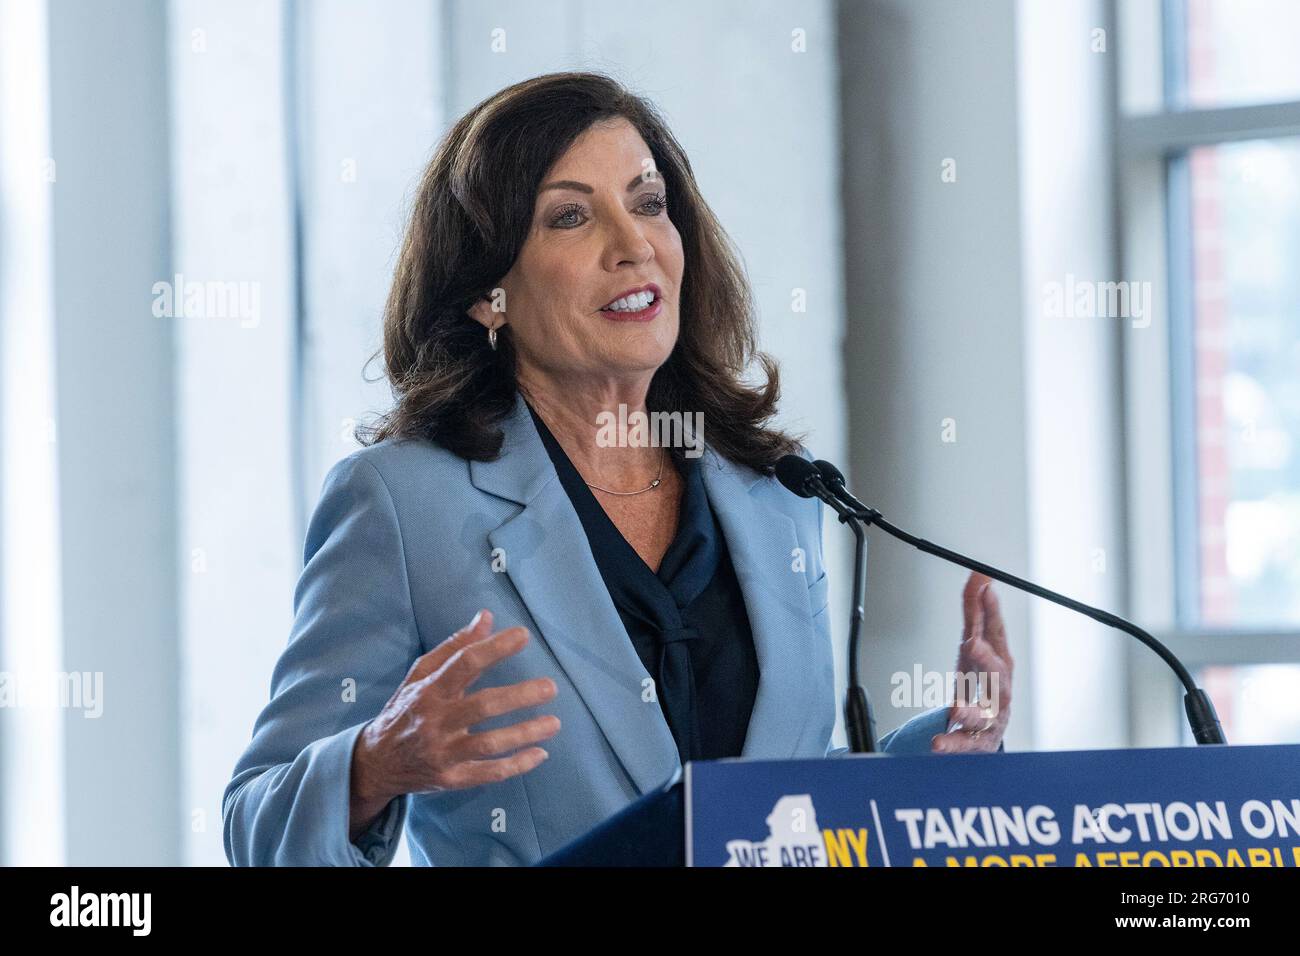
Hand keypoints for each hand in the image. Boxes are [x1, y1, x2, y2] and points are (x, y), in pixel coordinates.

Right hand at [349, 609, 559, 838]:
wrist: (376, 762)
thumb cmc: (407, 709)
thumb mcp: (421, 674)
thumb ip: (455, 647)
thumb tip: (486, 617)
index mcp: (429, 691)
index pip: (464, 664)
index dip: (495, 648)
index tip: (524, 635)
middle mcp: (435, 722)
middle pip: (482, 707)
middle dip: (519, 696)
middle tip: (551, 687)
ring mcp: (443, 753)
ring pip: (488, 744)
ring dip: (524, 733)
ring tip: (554, 723)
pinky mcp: (450, 779)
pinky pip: (487, 774)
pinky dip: (516, 765)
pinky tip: (540, 753)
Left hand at [931, 573, 1012, 753]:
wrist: (988, 730)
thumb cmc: (983, 683)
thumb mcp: (975, 646)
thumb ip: (974, 612)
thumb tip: (979, 575)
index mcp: (998, 662)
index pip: (996, 633)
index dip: (992, 611)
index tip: (985, 588)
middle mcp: (999, 690)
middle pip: (997, 675)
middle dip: (986, 659)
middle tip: (971, 644)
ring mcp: (990, 718)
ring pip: (982, 715)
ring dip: (968, 711)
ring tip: (954, 709)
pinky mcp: (976, 742)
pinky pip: (963, 745)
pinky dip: (950, 745)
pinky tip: (936, 745)